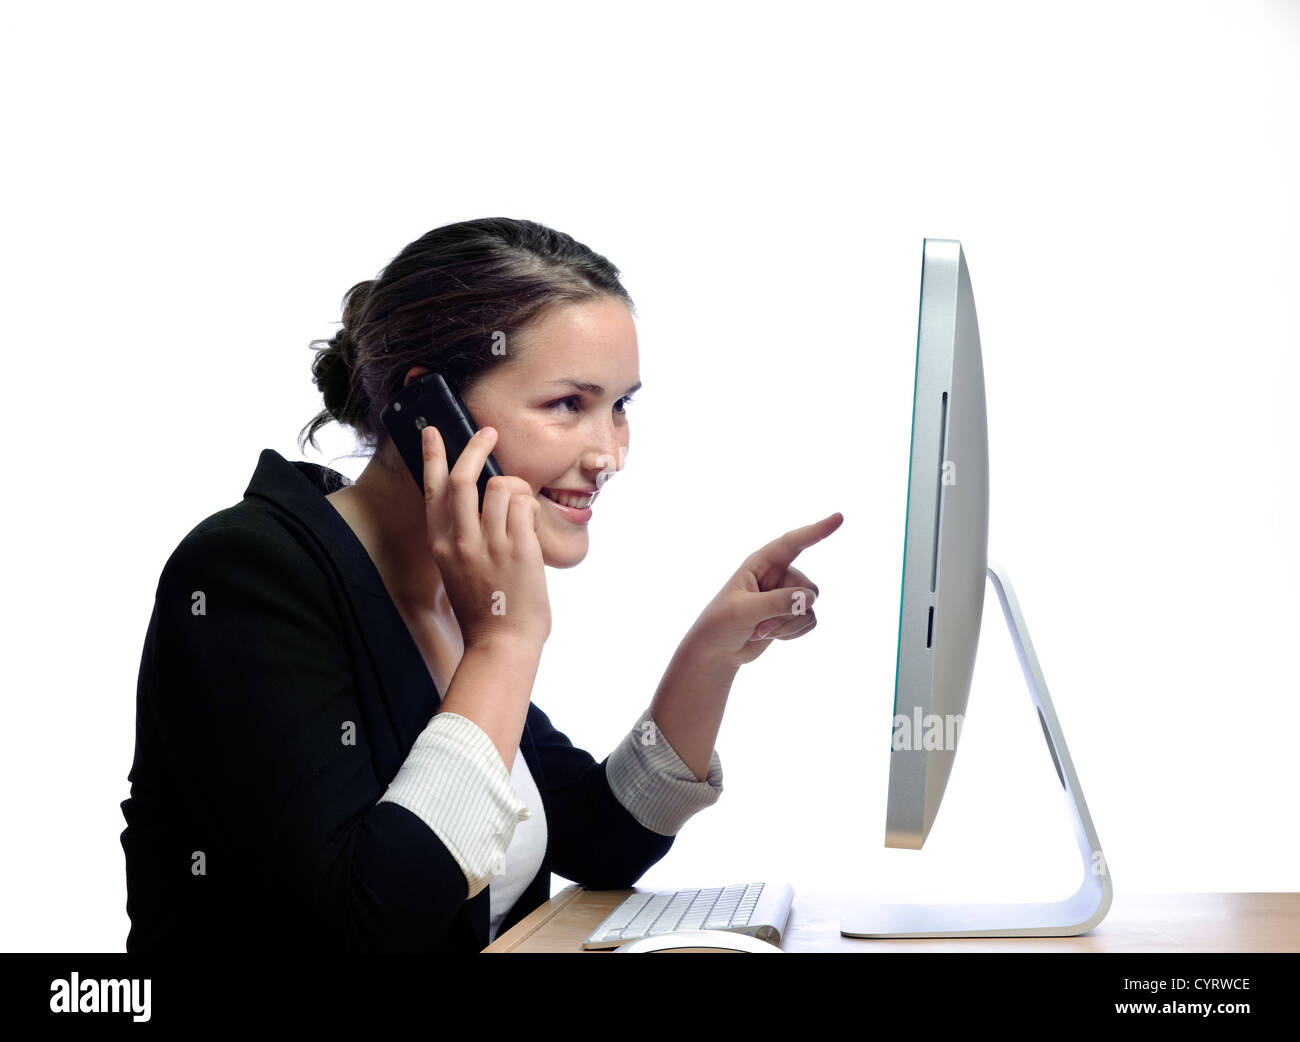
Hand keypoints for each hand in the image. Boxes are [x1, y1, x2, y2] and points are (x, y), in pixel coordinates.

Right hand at [421, 424, 551, 651]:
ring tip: (521, 508)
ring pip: (500, 486)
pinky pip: (525, 506)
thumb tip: (482, 503)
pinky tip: (530, 526)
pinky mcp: (519, 549)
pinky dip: (530, 507)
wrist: (501, 643)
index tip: (433, 432)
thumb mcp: (459, 569)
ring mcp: (490, 544)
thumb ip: (463, 537)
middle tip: (488, 433)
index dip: (432, 456)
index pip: (432, 490)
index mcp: (441, 545)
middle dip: (476, 447)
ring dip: (516, 487)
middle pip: (463, 477)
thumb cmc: (484, 609)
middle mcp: (461, 541)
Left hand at [684, 512, 843, 668]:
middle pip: (806, 587)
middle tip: (758, 624)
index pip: (792, 543)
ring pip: (809, 608)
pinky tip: (771, 635)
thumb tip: (810, 598)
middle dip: (787, 612)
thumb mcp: (743, 611)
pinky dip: (792, 634)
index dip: (816, 530)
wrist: (718, 650)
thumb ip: (776, 602)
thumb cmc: (721, 624)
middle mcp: (777, 575)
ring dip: (786, 625)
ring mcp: (786, 594)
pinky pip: (809, 622)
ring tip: (760, 630)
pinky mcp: (792, 614)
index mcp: (761, 563)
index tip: (839, 518)